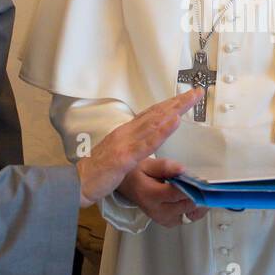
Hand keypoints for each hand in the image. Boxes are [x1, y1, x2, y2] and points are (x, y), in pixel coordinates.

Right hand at [75, 89, 201, 207]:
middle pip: (156, 113)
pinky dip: (162, 131)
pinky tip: (174, 122)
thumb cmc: (98, 171)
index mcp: (126, 132)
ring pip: (153, 123)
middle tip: (197, 92)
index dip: (170, 104)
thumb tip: (147, 139)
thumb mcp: (119, 153)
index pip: (152, 114)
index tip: (187, 97)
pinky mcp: (124, 157)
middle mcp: (127, 132)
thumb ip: (133, 144)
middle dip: (178, 102)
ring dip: (173, 110)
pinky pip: (147, 143)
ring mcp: (125, 143)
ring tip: (189, 101)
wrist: (77, 182)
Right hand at [117, 158, 207, 227]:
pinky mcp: (167, 222)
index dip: (194, 186)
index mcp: (151, 195)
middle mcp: (157, 211)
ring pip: (191, 215)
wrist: (127, 185)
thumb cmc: (136, 173)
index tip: (203, 180)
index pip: (179, 194)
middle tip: (203, 183)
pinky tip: (192, 199)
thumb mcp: (148, 164)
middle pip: (188, 206)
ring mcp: (163, 219)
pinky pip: (188, 219)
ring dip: (199, 203)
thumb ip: (166, 166)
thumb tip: (182, 170)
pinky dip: (194, 209)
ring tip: (199, 191)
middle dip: (199, 194)